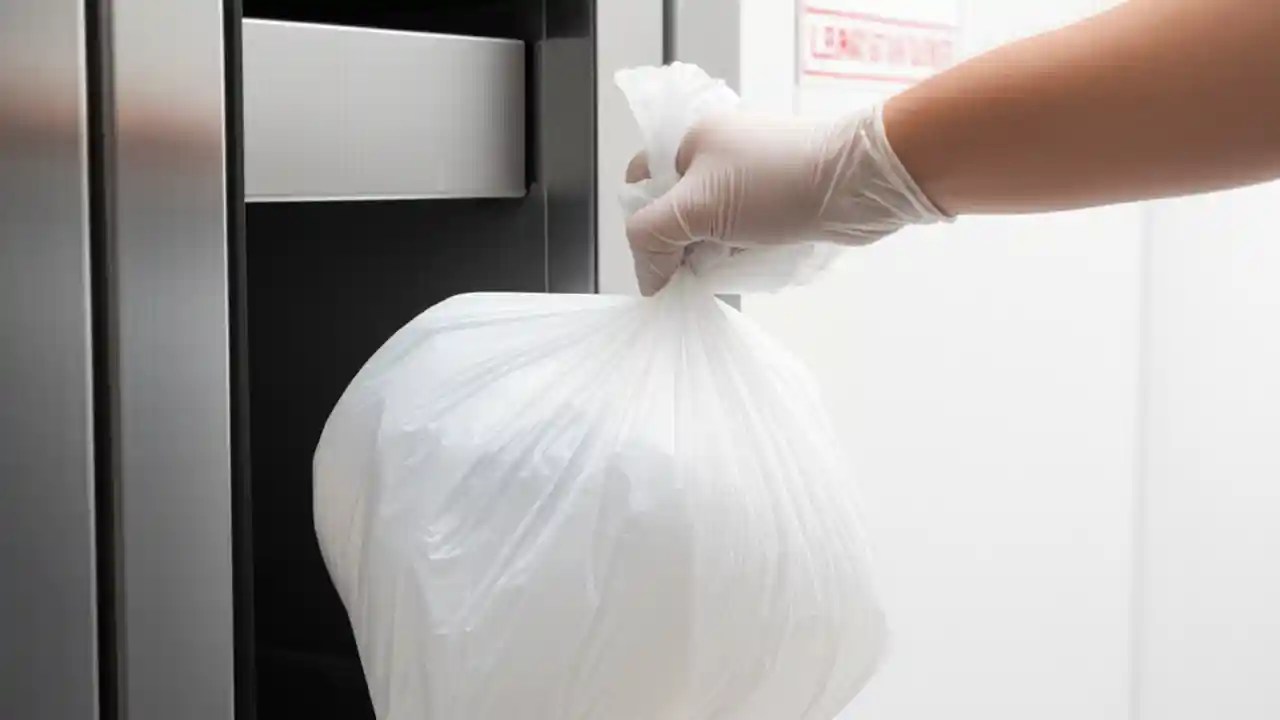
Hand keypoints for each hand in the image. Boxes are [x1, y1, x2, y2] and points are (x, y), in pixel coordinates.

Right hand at [625, 106, 947, 294]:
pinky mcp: (777, 203)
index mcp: (693, 140)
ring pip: (710, 230)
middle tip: (695, 266)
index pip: (642, 184)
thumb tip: (648, 277)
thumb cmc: (779, 183)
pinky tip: (751, 262)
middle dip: (682, 244)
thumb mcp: (697, 208)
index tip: (658, 256)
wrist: (860, 185)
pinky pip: (742, 237)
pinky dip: (741, 254)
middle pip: (676, 212)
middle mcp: (719, 154)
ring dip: (714, 254)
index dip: (642, 222)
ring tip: (730, 263)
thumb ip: (652, 237)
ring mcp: (750, 179)